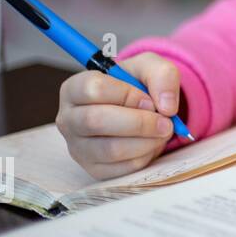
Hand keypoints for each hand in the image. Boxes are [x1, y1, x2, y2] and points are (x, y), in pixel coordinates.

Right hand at [54, 52, 183, 179]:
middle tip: (165, 122)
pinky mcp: (94, 169)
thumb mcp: (150, 67)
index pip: (93, 89)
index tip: (149, 100)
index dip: (127, 95)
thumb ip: (162, 75)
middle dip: (140, 122)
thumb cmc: (136, 85)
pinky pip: (121, 168)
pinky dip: (145, 156)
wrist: (138, 110)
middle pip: (96, 122)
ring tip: (162, 132)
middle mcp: (69, 119)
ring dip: (146, 141)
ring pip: (110, 149)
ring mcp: (78, 147)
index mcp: (74, 88)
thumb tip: (167, 107)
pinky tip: (152, 144)